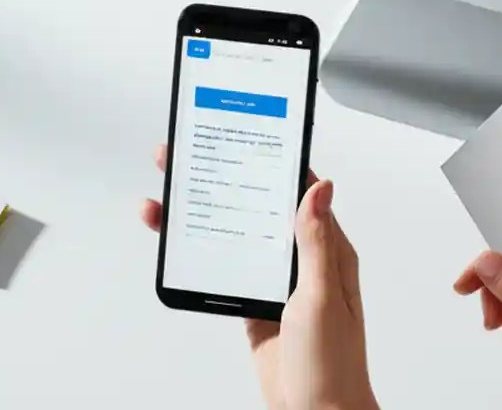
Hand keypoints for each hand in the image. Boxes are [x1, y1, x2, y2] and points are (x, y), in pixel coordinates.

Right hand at [142, 145, 378, 409]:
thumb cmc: (334, 364)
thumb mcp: (321, 296)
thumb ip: (315, 242)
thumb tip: (320, 186)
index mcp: (327, 249)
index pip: (296, 190)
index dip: (269, 160)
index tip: (241, 135)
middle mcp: (301, 260)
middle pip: (255, 206)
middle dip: (221, 179)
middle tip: (183, 159)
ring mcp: (276, 282)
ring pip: (234, 235)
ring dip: (202, 215)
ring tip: (167, 197)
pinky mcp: (256, 304)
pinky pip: (224, 269)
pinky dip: (200, 253)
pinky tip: (179, 242)